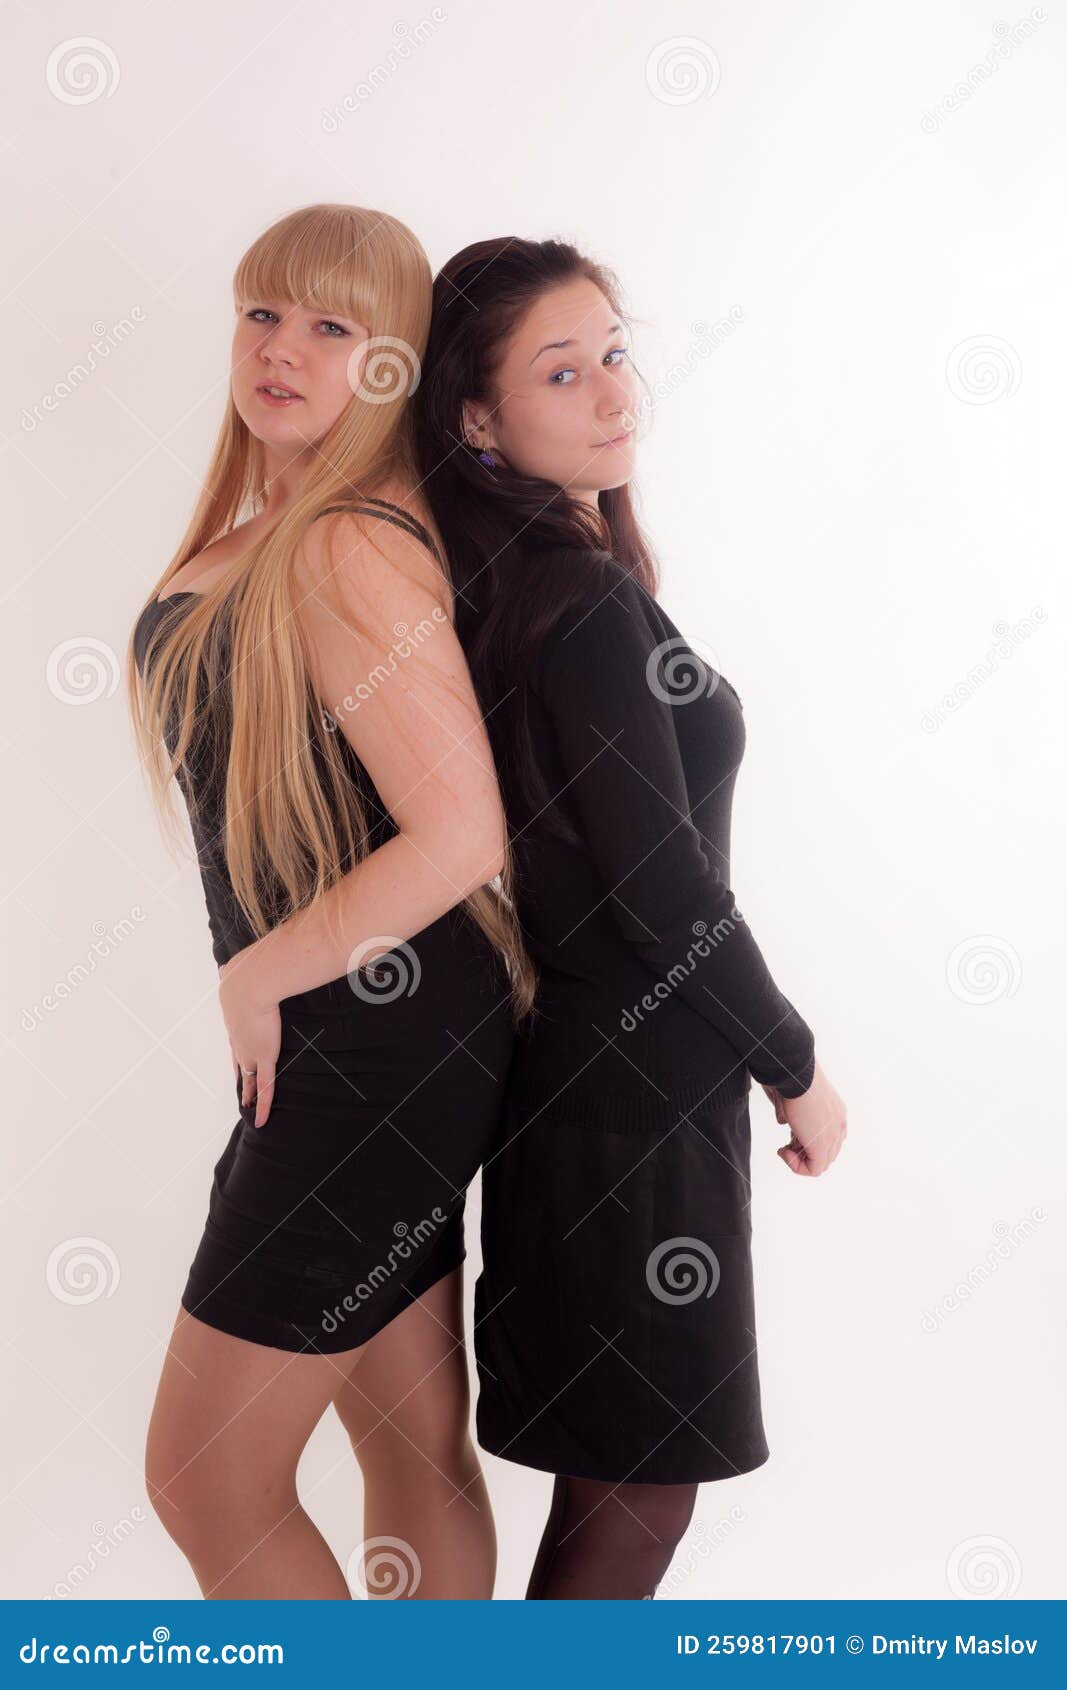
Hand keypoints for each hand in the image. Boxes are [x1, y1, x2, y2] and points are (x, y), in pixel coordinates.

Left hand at [218, 948, 280, 1127]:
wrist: (251, 982)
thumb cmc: (247, 971)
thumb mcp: (237, 971)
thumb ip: (237, 969)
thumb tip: (230, 962)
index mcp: (234, 1019)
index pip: (234, 1039)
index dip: (236, 1050)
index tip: (238, 1056)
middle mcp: (238, 1039)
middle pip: (237, 1063)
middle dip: (239, 1075)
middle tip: (240, 1087)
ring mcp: (249, 1051)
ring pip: (249, 1078)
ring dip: (249, 1093)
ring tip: (248, 1105)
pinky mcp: (263, 1058)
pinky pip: (265, 1088)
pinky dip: (263, 1106)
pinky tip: (261, 1120)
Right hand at [761, 1059, 846, 1176]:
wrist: (797, 1076)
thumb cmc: (792, 1079)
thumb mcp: (793, 1097)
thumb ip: (790, 1112)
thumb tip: (782, 1122)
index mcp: (836, 1112)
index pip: (828, 1139)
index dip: (807, 1141)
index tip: (790, 1135)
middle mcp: (838, 1125)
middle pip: (826, 1153)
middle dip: (804, 1152)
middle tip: (786, 1144)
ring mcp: (832, 1136)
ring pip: (820, 1164)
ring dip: (799, 1160)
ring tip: (784, 1150)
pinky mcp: (821, 1146)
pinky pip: (813, 1170)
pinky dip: (797, 1167)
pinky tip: (784, 1152)